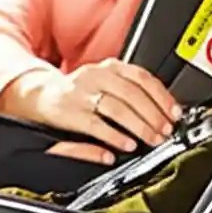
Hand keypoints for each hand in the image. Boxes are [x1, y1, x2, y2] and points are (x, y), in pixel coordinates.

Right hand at [0, 60, 181, 162]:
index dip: (162, 96)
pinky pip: (95, 124)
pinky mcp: (68, 111)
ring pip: (117, 108)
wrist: (37, 95)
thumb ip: (130, 92)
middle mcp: (96, 75)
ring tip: (150, 140)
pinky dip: (112, 136)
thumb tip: (161, 110)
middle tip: (165, 132)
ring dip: (138, 126)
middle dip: (153, 116)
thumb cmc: (77, 94)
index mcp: (109, 67)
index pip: (142, 77)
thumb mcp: (104, 84)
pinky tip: (124, 145)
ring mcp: (81, 93)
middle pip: (132, 94)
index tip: (174, 113)